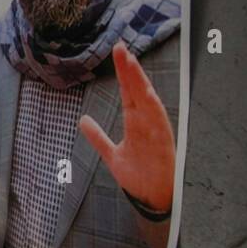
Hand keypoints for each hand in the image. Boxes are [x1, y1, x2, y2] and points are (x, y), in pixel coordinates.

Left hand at [78, 43, 175, 213]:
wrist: (152, 199)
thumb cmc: (138, 175)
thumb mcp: (112, 154)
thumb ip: (98, 137)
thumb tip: (83, 120)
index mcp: (135, 122)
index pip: (128, 91)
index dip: (123, 72)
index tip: (118, 52)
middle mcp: (146, 122)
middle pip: (137, 90)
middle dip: (129, 69)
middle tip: (120, 48)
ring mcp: (155, 131)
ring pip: (147, 101)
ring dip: (140, 82)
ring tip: (132, 64)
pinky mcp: (163, 144)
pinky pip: (159, 122)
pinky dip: (153, 108)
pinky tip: (147, 94)